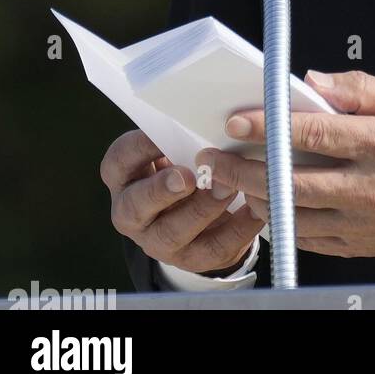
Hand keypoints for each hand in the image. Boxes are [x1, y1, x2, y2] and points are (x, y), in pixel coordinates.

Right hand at [102, 129, 262, 275]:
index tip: (164, 135)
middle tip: (188, 177)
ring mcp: (157, 240)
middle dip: (161, 191)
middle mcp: (133, 212)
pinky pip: (212, 249)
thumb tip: (217, 115)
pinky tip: (255, 209)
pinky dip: (237, 229)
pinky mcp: (189, 258)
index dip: (140, 148)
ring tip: (229, 187)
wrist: (199, 210)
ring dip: (202, 209)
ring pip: (171, 233)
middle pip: (134, 206)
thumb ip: (186, 135)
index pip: (119, 161)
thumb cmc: (187, 162)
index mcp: (126, 177)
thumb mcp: (178, 146)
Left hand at [196, 70, 374, 258]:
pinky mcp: (365, 245)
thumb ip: (361, 88)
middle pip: (291, 180)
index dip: (269, 125)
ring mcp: (366, 222)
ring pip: (294, 215)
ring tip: (233, 181)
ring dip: (257, 198)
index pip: (314, 133)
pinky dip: (284, 224)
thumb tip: (313, 79)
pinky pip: (312, 240)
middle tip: (215, 157)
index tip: (236, 120)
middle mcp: (371, 186)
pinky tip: (269, 207)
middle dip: (244, 168)